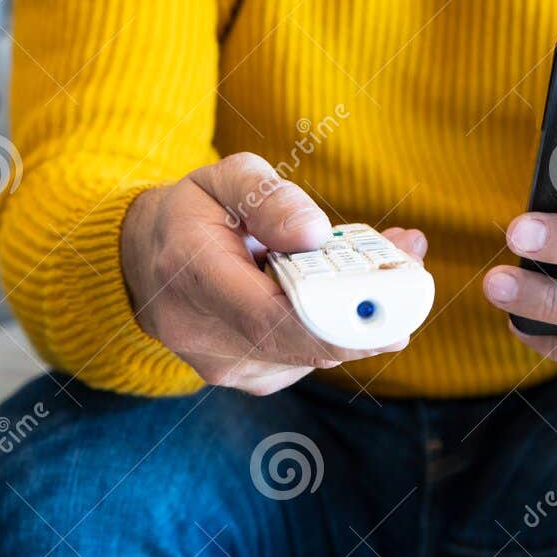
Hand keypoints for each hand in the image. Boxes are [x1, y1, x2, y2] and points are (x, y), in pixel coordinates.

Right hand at [121, 152, 426, 395]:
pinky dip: (337, 328)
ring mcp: (224, 366)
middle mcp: (201, 334)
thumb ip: (271, 199)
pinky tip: (348, 293)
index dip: (333, 322)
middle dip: (365, 314)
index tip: (389, 308)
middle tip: (411, 273)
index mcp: (190, 274)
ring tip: (385, 267)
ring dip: (357, 317)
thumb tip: (316, 234)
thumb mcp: (225, 179)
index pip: (268, 318)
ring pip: (311, 354)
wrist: (144, 261)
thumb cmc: (193, 211)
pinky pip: (307, 358)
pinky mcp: (248, 377)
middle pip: (300, 344)